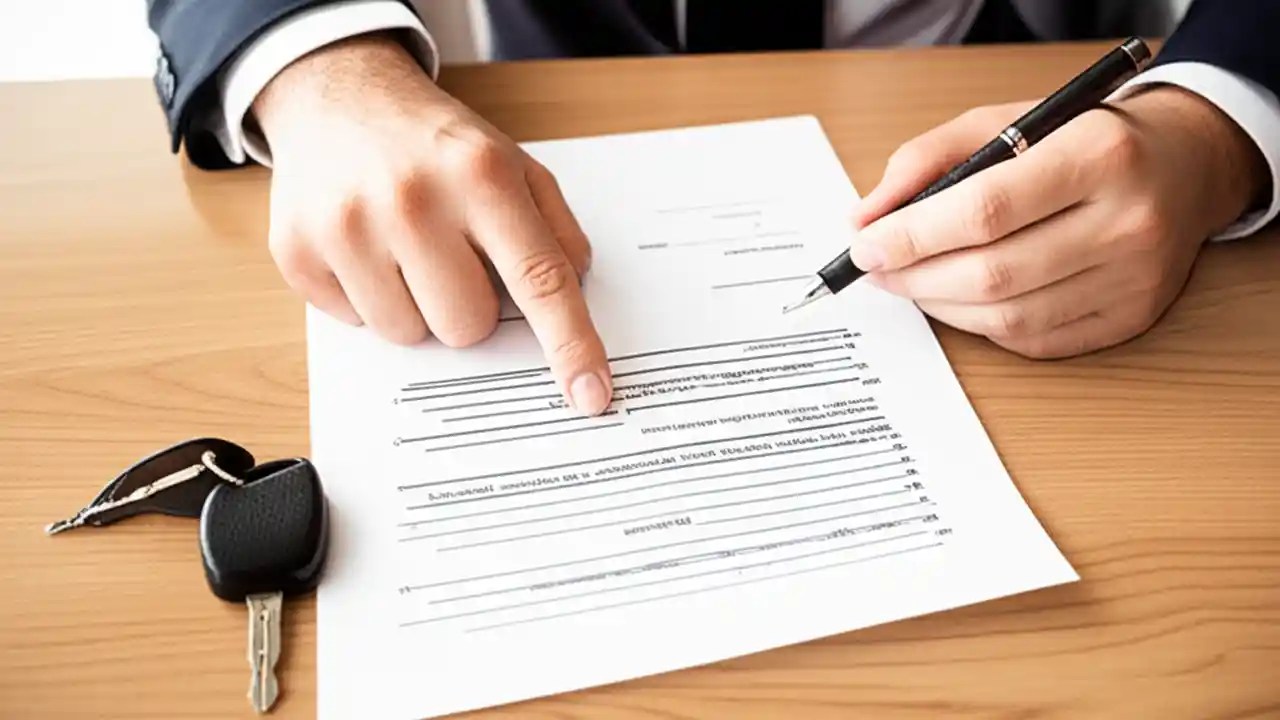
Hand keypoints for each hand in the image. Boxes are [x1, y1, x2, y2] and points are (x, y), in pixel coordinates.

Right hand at [253, 34, 611, 413]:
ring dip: (415, 305)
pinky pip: (355, 324)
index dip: (570, 344)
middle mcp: (413, 200)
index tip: (591, 395)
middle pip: (467, 326)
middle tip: (451, 255)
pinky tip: (364, 246)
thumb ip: (556, 230)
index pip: (539, 279)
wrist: (338, 93)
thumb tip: (574, 294)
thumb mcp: (512, 164)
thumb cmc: (434, 143)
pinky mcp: (297, 250)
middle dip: (469, 304)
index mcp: (480, 175)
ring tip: (404, 247)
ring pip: (409, 334)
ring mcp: (347, 226)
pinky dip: (366, 297)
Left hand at [850, 86, 1268, 358]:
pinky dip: (981, 323)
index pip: (987, 209)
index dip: (914, 235)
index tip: (866, 245)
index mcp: (1099, 153)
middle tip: (878, 269)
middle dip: (916, 277)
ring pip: (1008, 315)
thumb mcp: (1006, 122)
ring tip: (911, 282)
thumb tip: (865, 219)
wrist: (1184, 166)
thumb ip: (926, 160)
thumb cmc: (1082, 140)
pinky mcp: (1130, 318)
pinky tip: (962, 299)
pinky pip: (1033, 338)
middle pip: (993, 272)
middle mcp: (1127, 220)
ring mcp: (1134, 278)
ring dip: (940, 305)